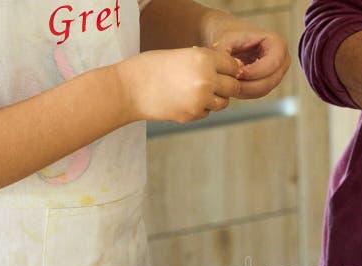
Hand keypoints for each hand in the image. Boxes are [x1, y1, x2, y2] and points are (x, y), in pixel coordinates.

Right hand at [118, 47, 243, 122]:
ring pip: (223, 102)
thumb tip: (230, 68)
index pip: (233, 66)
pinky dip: (200, 108)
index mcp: (203, 59)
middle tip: (215, 84)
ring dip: (216, 99)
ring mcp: (201, 99)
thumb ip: (204, 61)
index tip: (225, 71)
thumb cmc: (151, 68)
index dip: (230, 69)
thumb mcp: (180, 55)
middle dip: (227, 86)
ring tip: (197, 92)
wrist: (128, 89)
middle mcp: (206, 79)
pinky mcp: (193, 115)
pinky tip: (183, 101)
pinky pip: (207, 113)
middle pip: (233, 86)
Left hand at [202, 11, 289, 98]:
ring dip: (245, 90)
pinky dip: (244, 92)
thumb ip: (225, 52)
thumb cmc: (228, 34)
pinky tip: (232, 85)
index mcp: (277, 44)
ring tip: (228, 83)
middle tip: (230, 82)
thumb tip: (232, 69)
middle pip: (270, 81)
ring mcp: (278, 73)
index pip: (273, 64)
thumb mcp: (224, 39)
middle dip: (249, 85)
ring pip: (264, 89)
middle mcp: (282, 60)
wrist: (226, 37)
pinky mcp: (269, 83)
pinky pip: (258, 93)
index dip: (255, 72)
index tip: (237, 73)